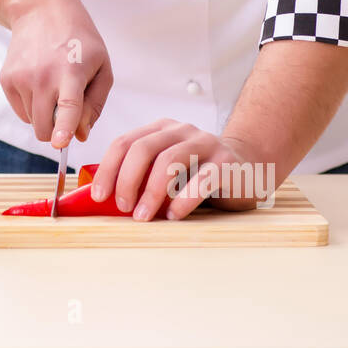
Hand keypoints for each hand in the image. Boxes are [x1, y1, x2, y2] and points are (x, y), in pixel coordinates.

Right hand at [0, 0, 112, 148]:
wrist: (40, 11)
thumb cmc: (78, 41)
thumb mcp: (102, 66)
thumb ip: (95, 104)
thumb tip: (80, 136)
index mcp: (71, 71)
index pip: (68, 105)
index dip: (64, 128)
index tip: (60, 144)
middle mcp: (42, 76)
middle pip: (44, 126)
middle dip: (56, 133)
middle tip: (67, 114)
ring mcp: (21, 78)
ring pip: (32, 122)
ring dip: (45, 115)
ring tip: (53, 86)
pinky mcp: (6, 79)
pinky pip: (21, 112)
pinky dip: (32, 107)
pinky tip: (39, 83)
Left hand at [90, 120, 272, 220]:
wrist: (248, 168)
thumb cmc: (198, 175)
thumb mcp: (167, 171)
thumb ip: (142, 178)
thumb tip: (104, 202)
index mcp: (160, 130)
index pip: (124, 143)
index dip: (108, 169)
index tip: (98, 196)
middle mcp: (180, 131)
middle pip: (143, 149)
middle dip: (127, 179)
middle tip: (122, 207)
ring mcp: (205, 143)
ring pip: (170, 161)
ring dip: (152, 191)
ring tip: (143, 216)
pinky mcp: (226, 162)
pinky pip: (202, 178)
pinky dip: (184, 199)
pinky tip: (174, 215)